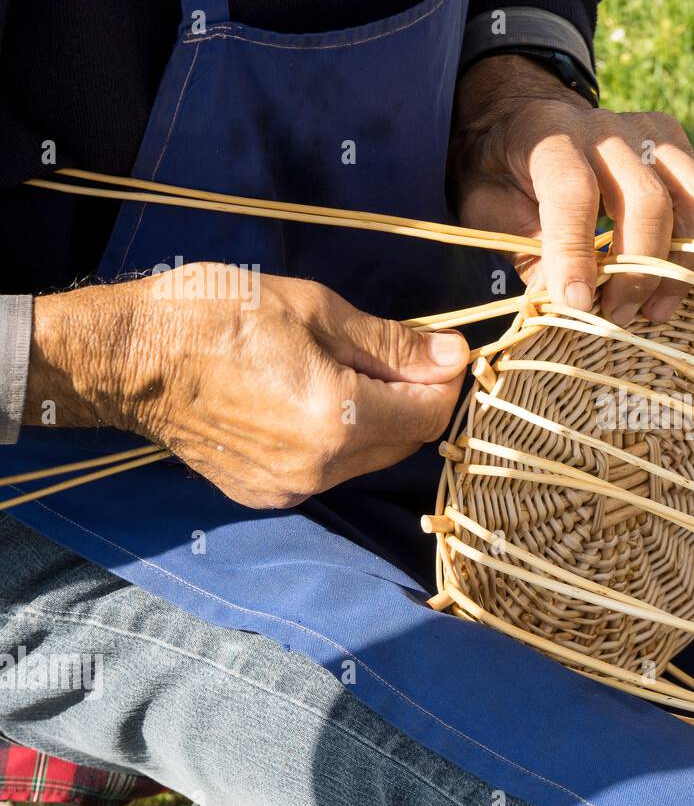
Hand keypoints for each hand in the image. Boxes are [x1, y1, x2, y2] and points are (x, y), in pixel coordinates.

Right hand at [24, 263, 468, 507]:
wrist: (127, 357)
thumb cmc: (217, 315)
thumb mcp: (316, 310)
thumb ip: (392, 345)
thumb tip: (454, 356)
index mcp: (339, 422)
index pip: (429, 416)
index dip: (445, 381)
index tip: (439, 349)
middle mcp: (321, 469)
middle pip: (404, 443)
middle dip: (413, 401)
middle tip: (392, 354)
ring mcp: (289, 489)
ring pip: (367, 460)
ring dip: (377, 421)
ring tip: (344, 371)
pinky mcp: (263, 494)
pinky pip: (327, 470)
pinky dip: (338, 439)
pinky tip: (308, 400)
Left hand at [450, 54, 693, 324]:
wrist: (527, 117)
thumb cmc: (502, 171)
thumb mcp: (485, 203)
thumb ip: (519, 245)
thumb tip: (564, 299)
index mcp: (551, 137)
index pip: (574, 194)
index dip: (577, 254)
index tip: (577, 305)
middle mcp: (609, 129)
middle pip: (648, 200)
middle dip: (638, 271)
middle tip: (618, 317)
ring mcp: (653, 136)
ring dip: (684, 267)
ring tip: (659, 313)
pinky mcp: (680, 150)